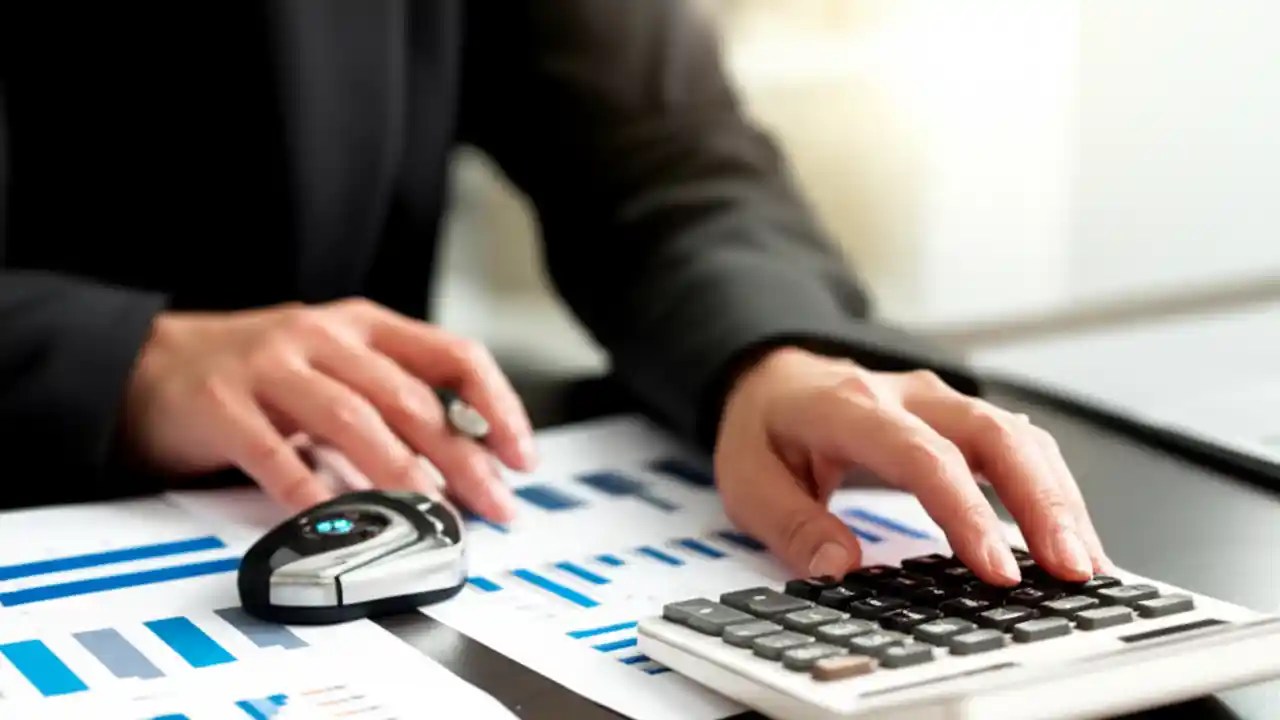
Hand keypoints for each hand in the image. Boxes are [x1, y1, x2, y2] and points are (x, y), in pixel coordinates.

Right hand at [121, 298, 535, 519]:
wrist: (146, 363)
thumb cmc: (258, 375)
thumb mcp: (335, 370)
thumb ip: (391, 405)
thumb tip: (464, 467)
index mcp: (363, 327)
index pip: (453, 356)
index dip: (496, 405)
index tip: (520, 454)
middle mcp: (323, 337)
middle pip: (411, 397)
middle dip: (461, 457)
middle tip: (492, 504)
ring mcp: (270, 366)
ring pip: (352, 417)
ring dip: (399, 471)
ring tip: (431, 512)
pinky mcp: (221, 404)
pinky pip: (272, 453)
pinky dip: (307, 490)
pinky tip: (332, 519)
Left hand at [714, 347, 1109, 585]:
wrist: (771, 378)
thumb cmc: (765, 428)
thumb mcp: (746, 477)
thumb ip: (789, 522)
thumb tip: (837, 566)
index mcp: (849, 408)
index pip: (921, 455)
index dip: (966, 510)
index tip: (997, 567)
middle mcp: (906, 397)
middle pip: (993, 434)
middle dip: (1041, 501)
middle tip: (1070, 568)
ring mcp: (939, 403)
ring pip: (1019, 436)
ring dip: (1059, 499)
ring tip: (1087, 565)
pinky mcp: (959, 419)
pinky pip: (1019, 445)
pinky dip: (1051, 489)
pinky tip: (1070, 537)